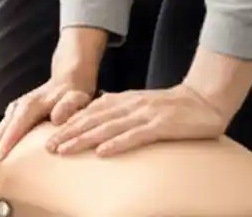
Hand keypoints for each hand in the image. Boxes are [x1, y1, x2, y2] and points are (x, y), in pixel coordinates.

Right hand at [0, 71, 97, 159]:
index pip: (16, 125)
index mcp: (31, 105)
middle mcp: (18, 106)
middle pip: (3, 128)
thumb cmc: (72, 94)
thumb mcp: (76, 98)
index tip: (0, 157)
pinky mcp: (14, 112)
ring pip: (1, 128)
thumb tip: (55, 118)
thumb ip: (67, 106)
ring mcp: (14, 108)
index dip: (8, 142)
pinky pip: (3, 127)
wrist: (66, 81)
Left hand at [46, 84, 228, 156]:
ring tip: (65, 150)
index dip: (67, 125)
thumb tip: (92, 117)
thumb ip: (116, 109)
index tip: (47, 137)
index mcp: (120, 100)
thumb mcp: (137, 104)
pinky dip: (117, 143)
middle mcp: (128, 105)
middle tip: (48, 147)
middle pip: (92, 120)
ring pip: (107, 128)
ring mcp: (144, 114)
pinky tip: (102, 152)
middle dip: (67, 134)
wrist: (204, 99)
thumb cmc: (169, 106)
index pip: (87, 113)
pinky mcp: (161, 125)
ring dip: (83, 139)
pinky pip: (135, 136)